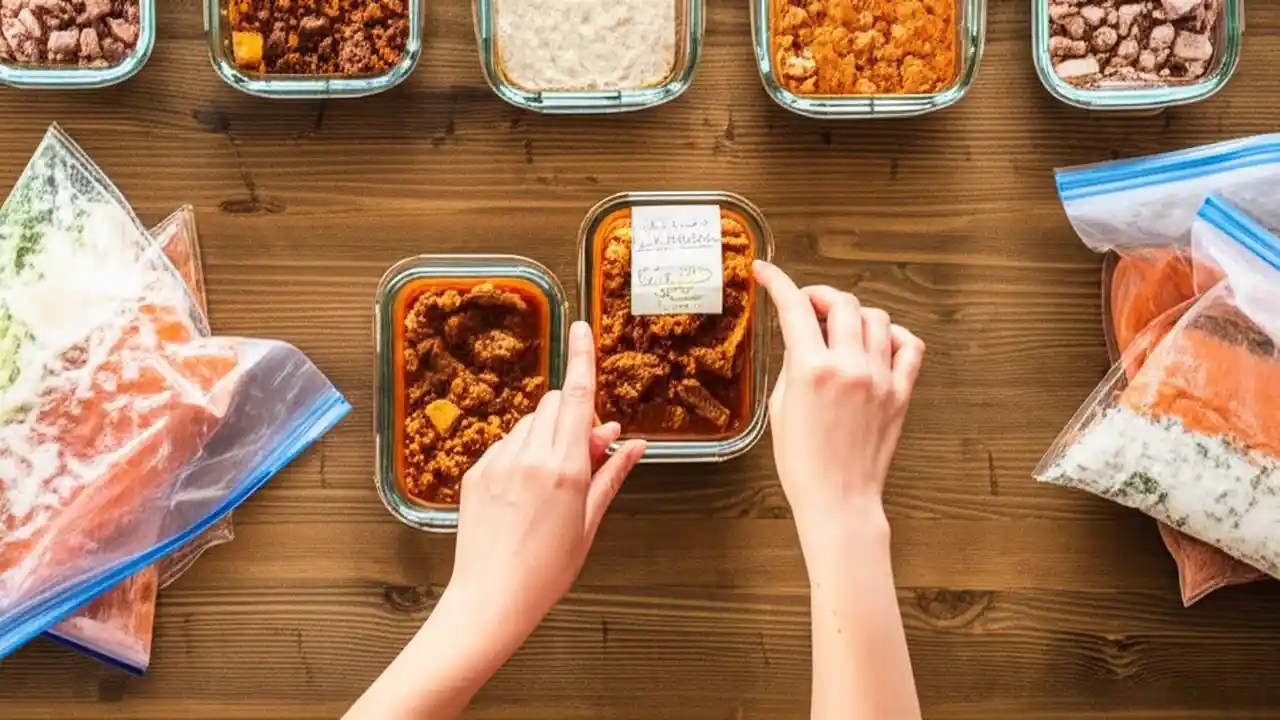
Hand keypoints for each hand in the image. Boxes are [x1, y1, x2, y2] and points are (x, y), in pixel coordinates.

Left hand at [446, 321, 646, 638]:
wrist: (490, 599)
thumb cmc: (546, 570)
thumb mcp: (589, 522)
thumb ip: (610, 474)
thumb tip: (634, 444)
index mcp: (564, 467)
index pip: (576, 397)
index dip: (582, 358)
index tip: (581, 328)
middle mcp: (528, 456)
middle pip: (554, 405)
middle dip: (573, 415)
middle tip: (588, 452)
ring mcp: (497, 462)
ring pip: (529, 424)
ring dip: (547, 436)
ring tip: (554, 481)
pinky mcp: (476, 472)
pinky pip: (506, 445)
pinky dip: (522, 454)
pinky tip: (526, 492)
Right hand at [753, 261, 924, 558]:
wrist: (838, 500)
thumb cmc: (802, 464)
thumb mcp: (780, 409)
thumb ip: (793, 366)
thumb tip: (800, 340)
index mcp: (811, 370)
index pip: (794, 308)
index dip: (777, 282)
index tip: (765, 272)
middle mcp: (849, 367)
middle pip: (843, 303)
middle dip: (820, 296)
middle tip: (808, 305)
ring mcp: (879, 378)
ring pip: (876, 318)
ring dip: (856, 314)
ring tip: (842, 327)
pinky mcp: (901, 394)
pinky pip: (909, 346)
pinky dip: (894, 336)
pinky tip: (879, 343)